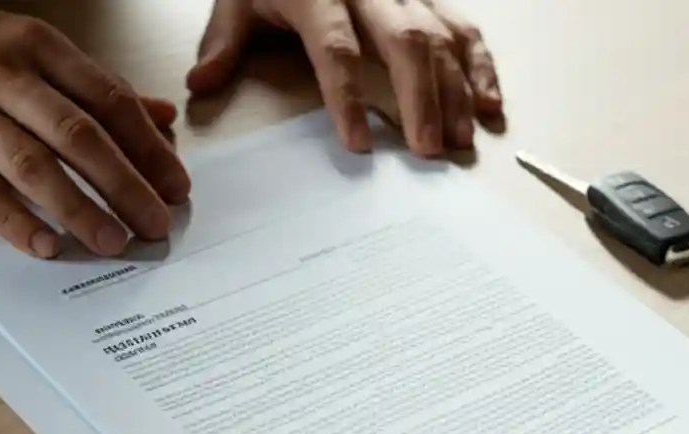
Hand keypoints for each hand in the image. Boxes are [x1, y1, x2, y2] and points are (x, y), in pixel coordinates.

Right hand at [0, 0, 189, 257]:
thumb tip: (161, 118)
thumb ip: (96, 84)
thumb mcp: (26, 45)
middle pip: (79, 137)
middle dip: (127, 185)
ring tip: (114, 243)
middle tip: (156, 224)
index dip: (149, 149)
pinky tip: (46, 247)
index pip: (109, 101)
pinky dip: (14, 222)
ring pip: (33, 165)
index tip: (177, 186)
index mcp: (36, 47)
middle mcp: (1, 75)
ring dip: (80, 209)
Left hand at [188, 0, 502, 156]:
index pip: (336, 48)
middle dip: (421, 100)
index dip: (348, 98)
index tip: (358, 145)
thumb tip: (199, 86)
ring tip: (459, 141)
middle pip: (406, 42)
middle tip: (428, 151)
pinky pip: (463, 27)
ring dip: (455, 92)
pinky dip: (480, 66)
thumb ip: (223, 41)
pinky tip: (489, 104)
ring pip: (441, 37)